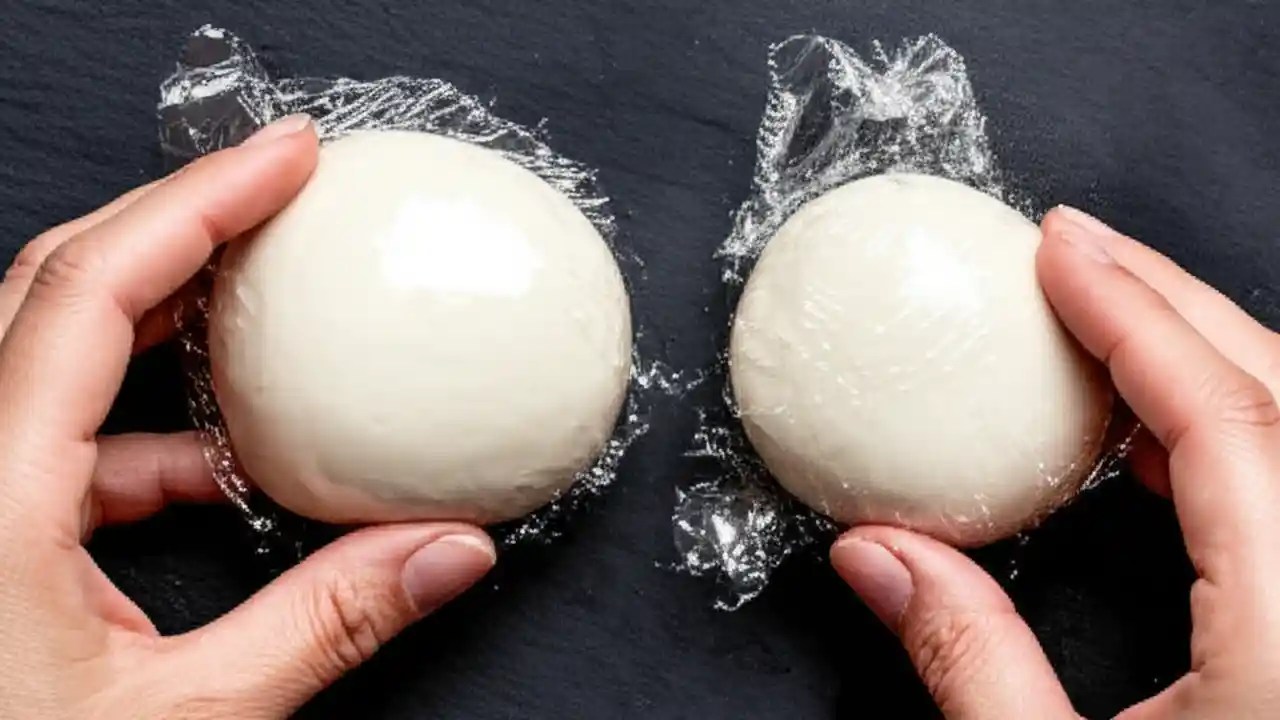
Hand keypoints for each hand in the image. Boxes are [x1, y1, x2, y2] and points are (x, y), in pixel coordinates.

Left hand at [0, 115, 495, 718]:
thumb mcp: (183, 719)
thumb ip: (324, 625)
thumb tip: (449, 553)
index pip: (93, 291)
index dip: (197, 205)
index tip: (284, 158)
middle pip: (58, 285)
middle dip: (180, 230)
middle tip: (279, 197)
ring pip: (49, 355)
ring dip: (163, 334)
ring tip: (264, 331)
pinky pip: (52, 437)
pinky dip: (139, 436)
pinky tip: (211, 472)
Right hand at [831, 206, 1279, 718]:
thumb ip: (966, 658)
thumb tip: (873, 551)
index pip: (1226, 417)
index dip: (1135, 314)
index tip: (1061, 246)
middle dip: (1175, 305)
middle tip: (1076, 256)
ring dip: (1206, 363)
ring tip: (1101, 333)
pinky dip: (1230, 437)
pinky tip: (1155, 445)